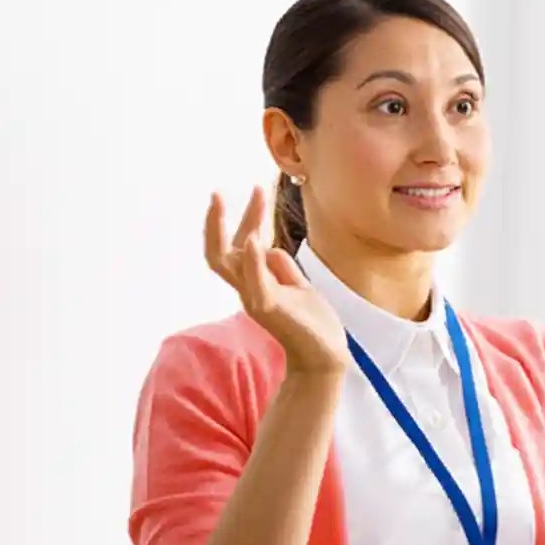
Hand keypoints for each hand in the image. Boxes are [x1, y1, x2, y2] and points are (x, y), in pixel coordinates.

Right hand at [204, 186, 347, 374]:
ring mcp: (257, 298)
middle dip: (218, 222)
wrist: (326, 356)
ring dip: (238, 230)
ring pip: (231, 264)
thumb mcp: (298, 286)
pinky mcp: (271, 309)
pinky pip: (256, 282)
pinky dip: (253, 261)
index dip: (246, 217)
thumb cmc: (312, 322)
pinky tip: (256, 239)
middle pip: (223, 251)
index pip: (241, 245)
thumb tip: (268, 245)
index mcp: (256, 282)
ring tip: (249, 201)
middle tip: (218, 192)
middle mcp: (249, 289)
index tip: (258, 189)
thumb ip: (281, 266)